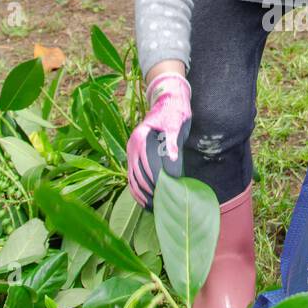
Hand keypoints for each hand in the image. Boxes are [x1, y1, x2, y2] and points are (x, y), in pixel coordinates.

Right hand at [127, 72, 192, 209]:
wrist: (167, 99)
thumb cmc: (173, 111)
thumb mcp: (175, 124)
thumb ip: (172, 141)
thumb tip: (172, 158)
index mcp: (139, 138)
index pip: (144, 166)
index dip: (153, 182)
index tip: (162, 194)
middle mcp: (132, 146)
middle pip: (136, 175)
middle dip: (147, 191)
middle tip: (159, 205)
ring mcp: (132, 150)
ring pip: (131, 177)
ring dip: (140, 193)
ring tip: (152, 207)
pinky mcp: (135, 154)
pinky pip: (133, 175)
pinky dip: (137, 188)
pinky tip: (144, 200)